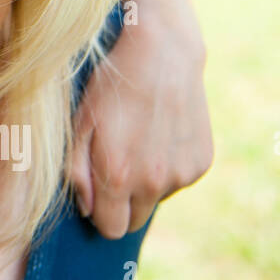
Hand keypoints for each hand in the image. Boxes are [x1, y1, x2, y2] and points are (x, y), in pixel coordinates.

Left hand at [68, 0, 212, 237]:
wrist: (162, 51)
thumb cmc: (111, 85)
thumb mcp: (80, 123)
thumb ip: (77, 171)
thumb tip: (85, 206)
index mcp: (120, 176)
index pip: (110, 227)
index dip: (98, 214)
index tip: (94, 194)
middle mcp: (156, 181)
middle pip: (134, 221)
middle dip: (121, 203)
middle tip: (112, 168)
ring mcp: (183, 173)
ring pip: (157, 198)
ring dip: (145, 181)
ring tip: (137, 139)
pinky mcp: (202, 161)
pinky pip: (178, 180)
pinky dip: (167, 166)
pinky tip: (159, 133)